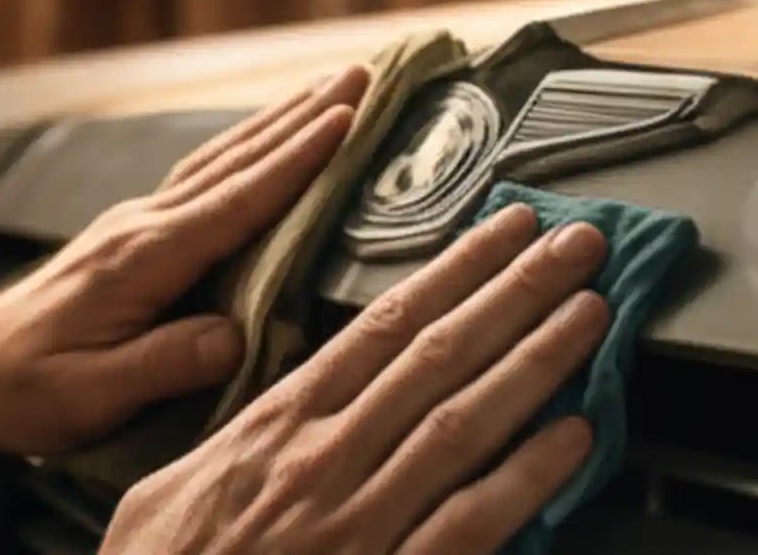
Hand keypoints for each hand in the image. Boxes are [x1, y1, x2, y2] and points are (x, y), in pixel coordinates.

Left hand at [0, 67, 369, 452]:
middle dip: (304, 116)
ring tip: (332, 87)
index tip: (346, 120)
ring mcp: (140, 219)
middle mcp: (146, 223)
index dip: (295, 161)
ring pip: (223, 156)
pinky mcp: (138, 228)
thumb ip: (163, 364)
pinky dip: (250, 145)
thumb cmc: (25, 387)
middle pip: (238, 159)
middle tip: (361, 75)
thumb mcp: (89, 394)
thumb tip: (236, 339)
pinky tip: (271, 134)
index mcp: (145, 258)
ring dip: (281, 118)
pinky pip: (207, 173)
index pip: (236, 201)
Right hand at [101, 205, 609, 553]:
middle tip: (575, 244)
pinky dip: (525, 478)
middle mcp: (324, 459)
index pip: (382, 326)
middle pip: (437, 355)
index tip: (500, 232)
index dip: (453, 272)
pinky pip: (466, 524)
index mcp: (276, 426)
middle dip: (515, 291)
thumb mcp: (168, 491)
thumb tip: (288, 398)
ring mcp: (357, 521)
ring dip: (535, 360)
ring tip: (589, 312)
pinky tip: (572, 439)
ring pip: (463, 422)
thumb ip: (239, 437)